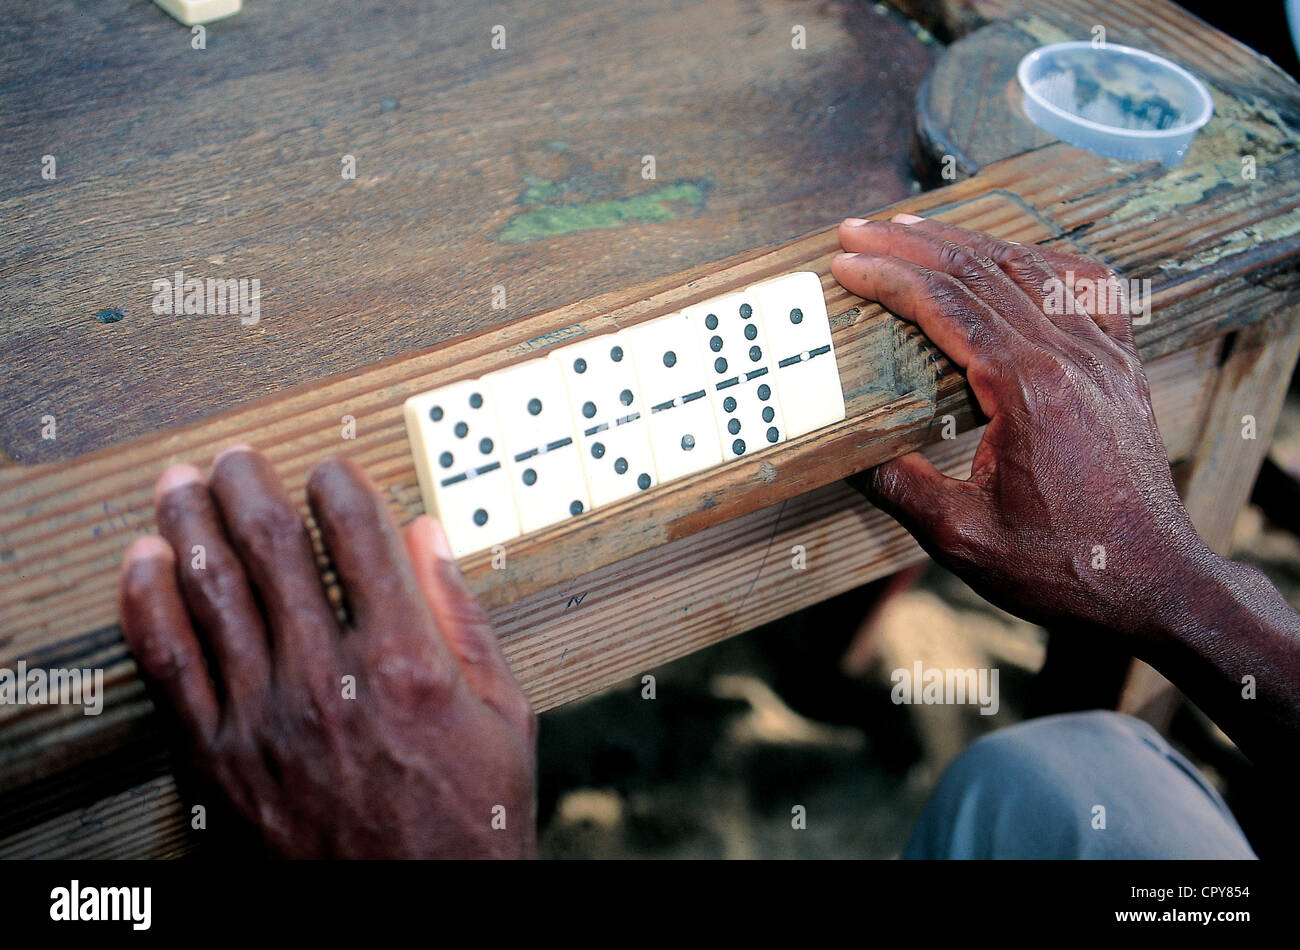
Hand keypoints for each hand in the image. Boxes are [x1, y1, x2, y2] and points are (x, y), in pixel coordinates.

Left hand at [118, 447, 536, 857]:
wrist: (413, 915)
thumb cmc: (467, 825)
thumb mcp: (502, 718)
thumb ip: (464, 620)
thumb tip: (430, 540)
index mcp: (405, 661)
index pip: (357, 535)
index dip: (337, 484)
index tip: (328, 468)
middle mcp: (326, 676)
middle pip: (271, 546)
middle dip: (248, 484)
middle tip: (235, 456)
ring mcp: (264, 715)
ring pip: (211, 589)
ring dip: (190, 522)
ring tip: (180, 482)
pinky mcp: (218, 757)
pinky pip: (167, 662)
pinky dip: (148, 602)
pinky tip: (143, 563)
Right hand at [832, 215, 1213, 638]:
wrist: (1153, 585)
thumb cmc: (1065, 567)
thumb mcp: (962, 539)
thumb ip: (900, 488)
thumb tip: (848, 457)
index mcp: (1030, 391)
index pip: (948, 306)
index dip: (889, 278)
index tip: (845, 263)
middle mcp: (1072, 357)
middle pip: (981, 272)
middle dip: (910, 245)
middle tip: (857, 229)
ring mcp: (1104, 354)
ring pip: (1028, 267)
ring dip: (964, 242)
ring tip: (912, 230)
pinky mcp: (1121, 365)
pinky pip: (1086, 286)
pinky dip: (1039, 259)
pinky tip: (1013, 254)